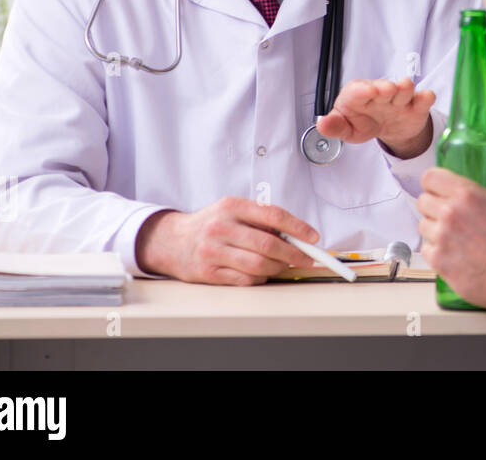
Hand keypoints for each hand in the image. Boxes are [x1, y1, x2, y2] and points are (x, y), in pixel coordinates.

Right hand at [135, 197, 320, 284]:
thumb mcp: (233, 210)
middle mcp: (221, 227)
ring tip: (283, 265)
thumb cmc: (211, 224)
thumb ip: (261, 219)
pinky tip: (262, 272)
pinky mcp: (208, 272)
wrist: (171, 241)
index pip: (273, 215)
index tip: (313, 237)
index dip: (298, 227)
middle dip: (294, 254)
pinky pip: (244, 280)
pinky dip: (260, 278)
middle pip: (267, 244)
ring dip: (278, 268)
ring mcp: (212, 251)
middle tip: (306, 258)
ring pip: (258, 265)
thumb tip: (298, 235)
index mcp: (232, 206)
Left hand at [317, 78, 436, 158]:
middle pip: (383, 86)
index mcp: (358, 96)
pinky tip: (426, 97)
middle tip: (386, 90)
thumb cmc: (364, 122)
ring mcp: (399, 99)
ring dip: (405, 88)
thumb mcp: (347, 128)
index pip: (357, 90)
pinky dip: (426, 97)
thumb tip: (321, 124)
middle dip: (385, 86)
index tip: (366, 91)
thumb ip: (335, 127)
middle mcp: (380, 93)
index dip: (361, 90)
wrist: (388, 128)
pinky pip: (423, 99)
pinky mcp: (416, 107)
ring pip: (404, 89)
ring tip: (404, 89)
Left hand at [418, 165, 485, 317]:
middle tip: (449, 212)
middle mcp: (449, 214)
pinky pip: (425, 248)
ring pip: (422, 224)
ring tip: (452, 233)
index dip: (434, 181)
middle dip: (434, 204)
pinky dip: (435, 249)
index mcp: (466, 195)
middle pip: (423, 200)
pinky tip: (452, 250)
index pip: (430, 177)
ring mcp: (441, 238)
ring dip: (434, 227)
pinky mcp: (438, 261)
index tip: (440, 187)